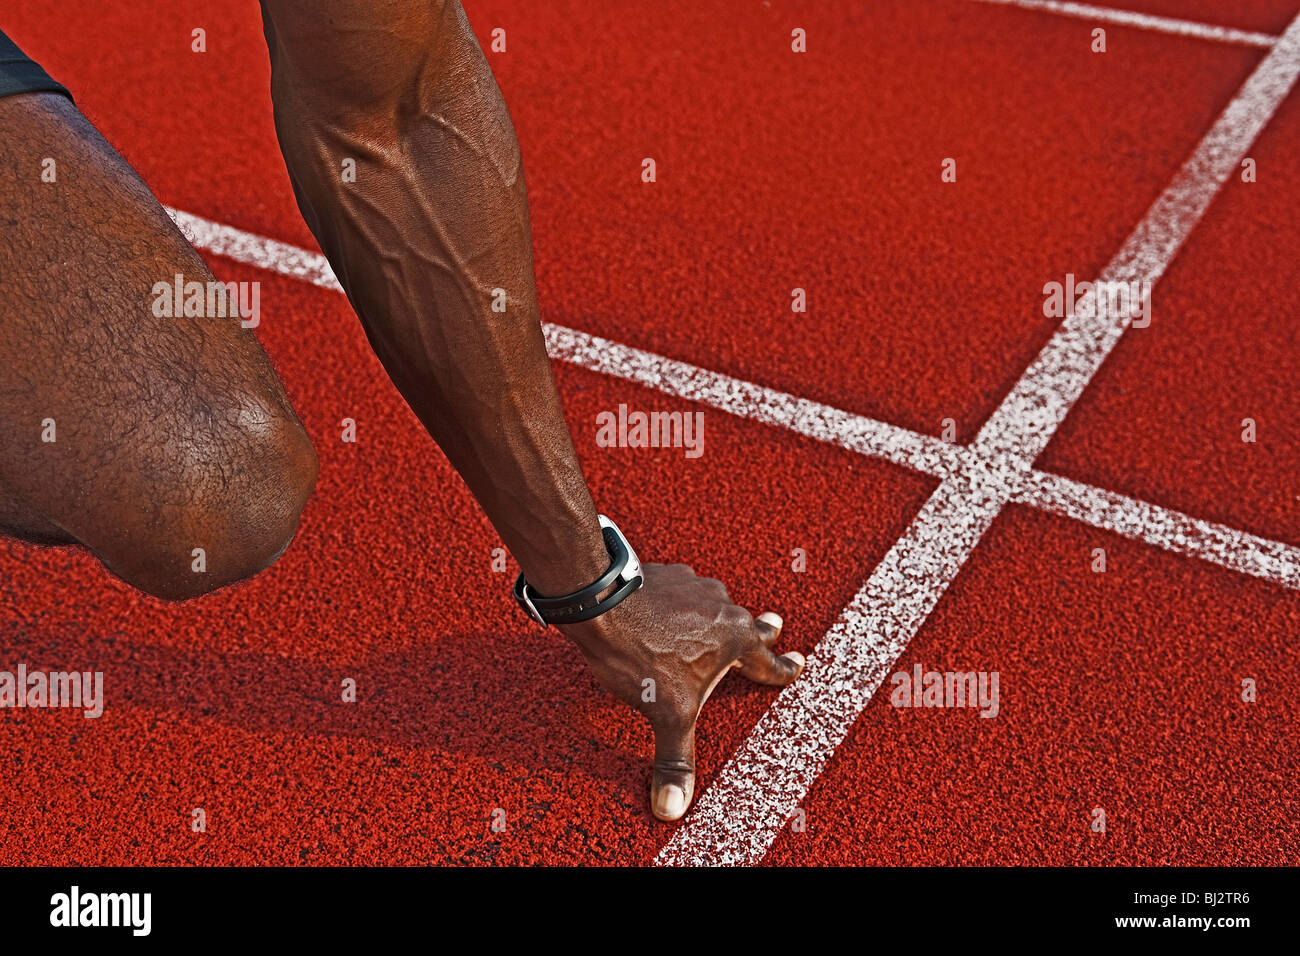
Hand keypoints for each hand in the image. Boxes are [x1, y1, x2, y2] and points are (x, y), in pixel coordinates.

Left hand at [559, 563, 804, 820]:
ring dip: (717, 616)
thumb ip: (674, 762)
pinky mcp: (667, 575)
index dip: (785, 668)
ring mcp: (695, 586)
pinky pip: (684, 590)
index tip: (798, 664)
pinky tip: (669, 610)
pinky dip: (683, 602)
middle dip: (762, 630)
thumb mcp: (666, 716)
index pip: (770, 662)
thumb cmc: (642, 656)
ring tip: (712, 625)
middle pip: (750, 624)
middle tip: (773, 627)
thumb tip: (671, 809)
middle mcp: (723, 609)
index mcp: (736, 641)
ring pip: (717, 604)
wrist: (602, 604)